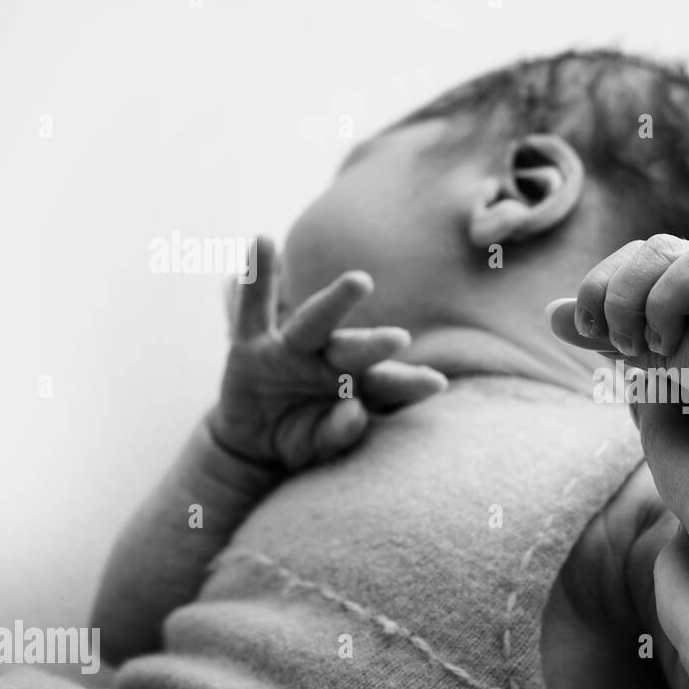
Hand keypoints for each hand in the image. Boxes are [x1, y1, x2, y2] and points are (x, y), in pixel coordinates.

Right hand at [210, 237, 445, 470]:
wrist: (254, 446)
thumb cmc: (300, 440)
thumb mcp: (318, 446)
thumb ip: (339, 433)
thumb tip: (354, 410)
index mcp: (356, 385)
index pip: (387, 383)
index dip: (409, 384)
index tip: (437, 384)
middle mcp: (328, 359)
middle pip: (354, 348)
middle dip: (375, 344)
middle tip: (400, 339)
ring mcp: (290, 348)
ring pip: (315, 322)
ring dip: (336, 302)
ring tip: (360, 283)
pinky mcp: (251, 345)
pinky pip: (252, 308)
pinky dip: (256, 276)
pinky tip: (263, 242)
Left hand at [547, 233, 688, 357]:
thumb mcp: (652, 351)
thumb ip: (609, 333)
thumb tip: (550, 314)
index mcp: (681, 269)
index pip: (632, 255)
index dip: (603, 286)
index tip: (590, 332)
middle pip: (659, 248)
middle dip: (629, 296)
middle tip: (623, 346)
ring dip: (669, 299)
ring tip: (661, 348)